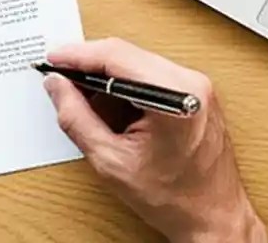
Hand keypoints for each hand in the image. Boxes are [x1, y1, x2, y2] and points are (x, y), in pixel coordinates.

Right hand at [43, 39, 265, 242]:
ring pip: (139, 61)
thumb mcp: (112, 162)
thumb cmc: (175, 198)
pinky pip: (153, 73)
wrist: (213, 215)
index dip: (78, 55)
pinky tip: (110, 100)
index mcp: (174, 96)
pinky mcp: (197, 91)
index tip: (54, 58)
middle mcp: (191, 83)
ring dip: (108, 73)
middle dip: (90, 63)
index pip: (117, 56)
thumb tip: (58, 87)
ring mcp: (198, 85)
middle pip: (128, 54)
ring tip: (82, 94)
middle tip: (60, 78)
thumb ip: (77, 119)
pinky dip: (127, 82)